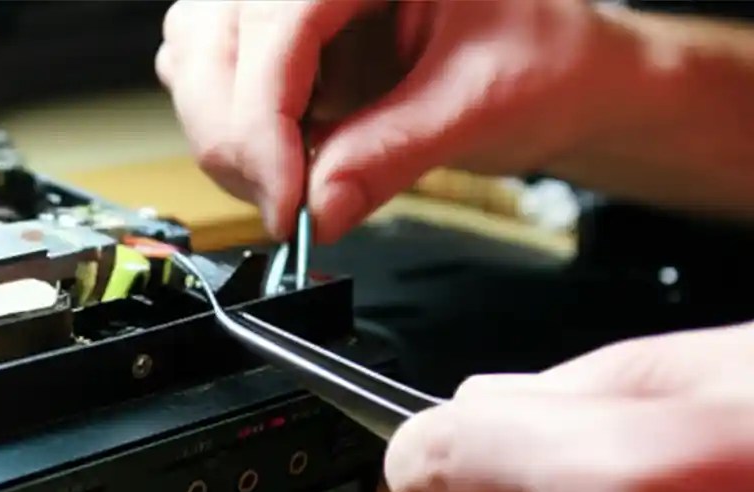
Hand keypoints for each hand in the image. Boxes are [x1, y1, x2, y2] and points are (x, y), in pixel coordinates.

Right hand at [155, 0, 634, 243]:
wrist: (558, 71)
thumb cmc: (543, 59)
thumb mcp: (482, 104)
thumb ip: (394, 154)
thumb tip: (319, 208)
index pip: (277, 23)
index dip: (264, 119)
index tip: (285, 200)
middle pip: (213, 39)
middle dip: (236, 137)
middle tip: (286, 208)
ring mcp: (287, 1)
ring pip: (194, 56)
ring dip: (223, 135)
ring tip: (287, 184)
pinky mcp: (276, 39)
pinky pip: (207, 74)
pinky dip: (229, 128)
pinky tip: (282, 157)